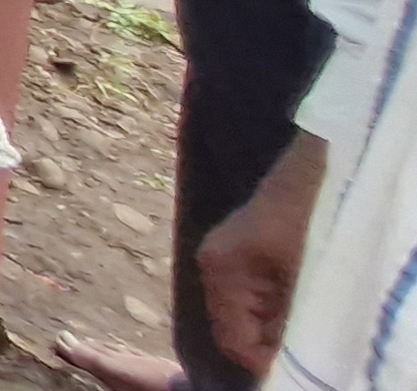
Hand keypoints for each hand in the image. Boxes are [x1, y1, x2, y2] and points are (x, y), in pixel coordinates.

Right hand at [197, 134, 324, 376]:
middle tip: (306, 335)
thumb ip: (284, 325)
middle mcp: (212, 264)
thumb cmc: (306, 218)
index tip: (297, 362)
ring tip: (308, 312)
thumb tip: (269, 363)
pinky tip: (302, 295)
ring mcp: (225, 256)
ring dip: (276, 320)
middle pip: (236, 326)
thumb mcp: (301, 279)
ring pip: (247, 312)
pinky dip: (279, 304)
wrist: (317, 167)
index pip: (231, 339)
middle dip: (269, 337)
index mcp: (218, 269)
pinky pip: (256, 295)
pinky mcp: (242, 251)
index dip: (263, 359)